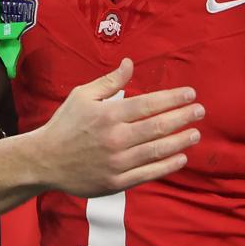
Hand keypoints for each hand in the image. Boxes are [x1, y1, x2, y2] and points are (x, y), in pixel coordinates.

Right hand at [29, 59, 202, 196]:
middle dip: (183, 117)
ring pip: (157, 151)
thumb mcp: (82, 96)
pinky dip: (167, 166)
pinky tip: (181, 157)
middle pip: (158, 127)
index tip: (190, 94)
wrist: (44, 160)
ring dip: (180, 141)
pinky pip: (148, 174)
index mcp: (108, 115)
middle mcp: (115, 138)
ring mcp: (117, 162)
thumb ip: (109, 82)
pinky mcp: (116, 182)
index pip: (149, 104)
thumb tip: (130, 63)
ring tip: (195, 133)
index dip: (173, 98)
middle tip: (200, 111)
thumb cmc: (65, 124)